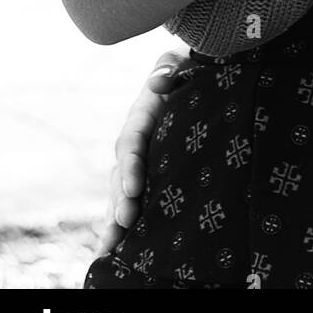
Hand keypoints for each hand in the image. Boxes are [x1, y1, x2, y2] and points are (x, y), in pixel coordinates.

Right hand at [98, 49, 190, 253]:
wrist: (201, 76)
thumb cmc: (195, 67)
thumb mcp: (185, 61)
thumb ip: (171, 67)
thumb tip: (160, 81)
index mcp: (143, 114)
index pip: (132, 141)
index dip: (131, 167)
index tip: (134, 190)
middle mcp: (136, 140)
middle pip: (121, 174)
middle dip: (120, 202)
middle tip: (123, 226)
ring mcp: (140, 159)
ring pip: (121, 192)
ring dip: (115, 220)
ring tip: (110, 249)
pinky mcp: (147, 174)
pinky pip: (131, 200)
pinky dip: (122, 225)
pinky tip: (115, 252)